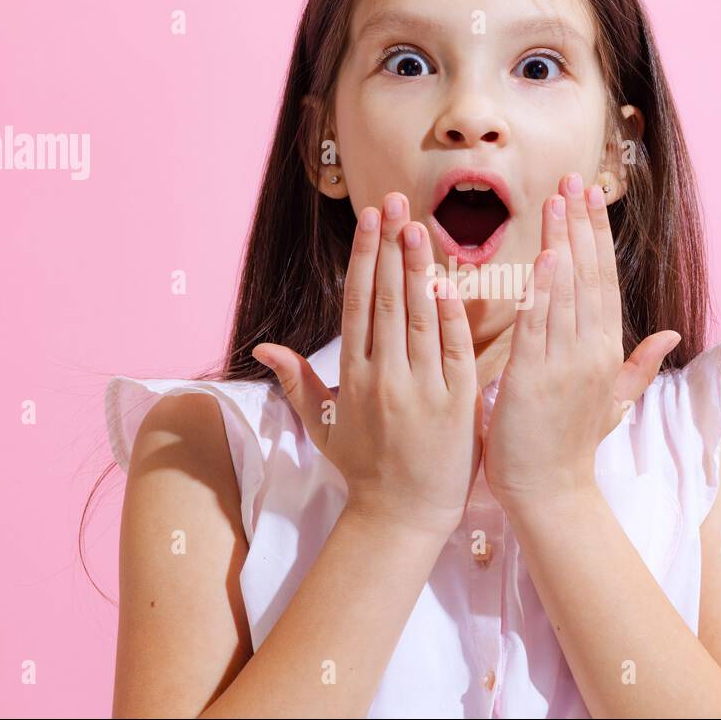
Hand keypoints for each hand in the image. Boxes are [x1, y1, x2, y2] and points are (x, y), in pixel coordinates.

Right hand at [253, 191, 482, 539]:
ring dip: (418, 270)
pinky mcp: (457, 403)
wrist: (401, 518)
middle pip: (385, 300)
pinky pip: (454, 351)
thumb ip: (297, 380)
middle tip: (396, 202)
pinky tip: (449, 282)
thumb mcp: (322, 425)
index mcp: (353, 377)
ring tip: (419, 226)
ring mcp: (422, 389)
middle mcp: (384, 377)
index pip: (357, 305)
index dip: (363, 258)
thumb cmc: (363, 469)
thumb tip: (263, 346)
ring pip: (419, 318)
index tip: (369, 220)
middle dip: (390, 247)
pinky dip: (451, 317)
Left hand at [483, 173, 680, 510]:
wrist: (550, 493)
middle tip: (573, 181)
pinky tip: (546, 257)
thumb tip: (673, 334)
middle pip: (590, 276)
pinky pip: (540, 327)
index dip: (598, 237)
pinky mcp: (534, 379)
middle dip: (582, 226)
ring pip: (567, 292)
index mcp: (608, 352)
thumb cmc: (572, 446)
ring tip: (557, 201)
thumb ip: (639, 365)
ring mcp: (566, 364)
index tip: (591, 197)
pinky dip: (544, 292)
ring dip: (563, 243)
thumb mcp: (615, 402)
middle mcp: (593, 352)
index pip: (605, 282)